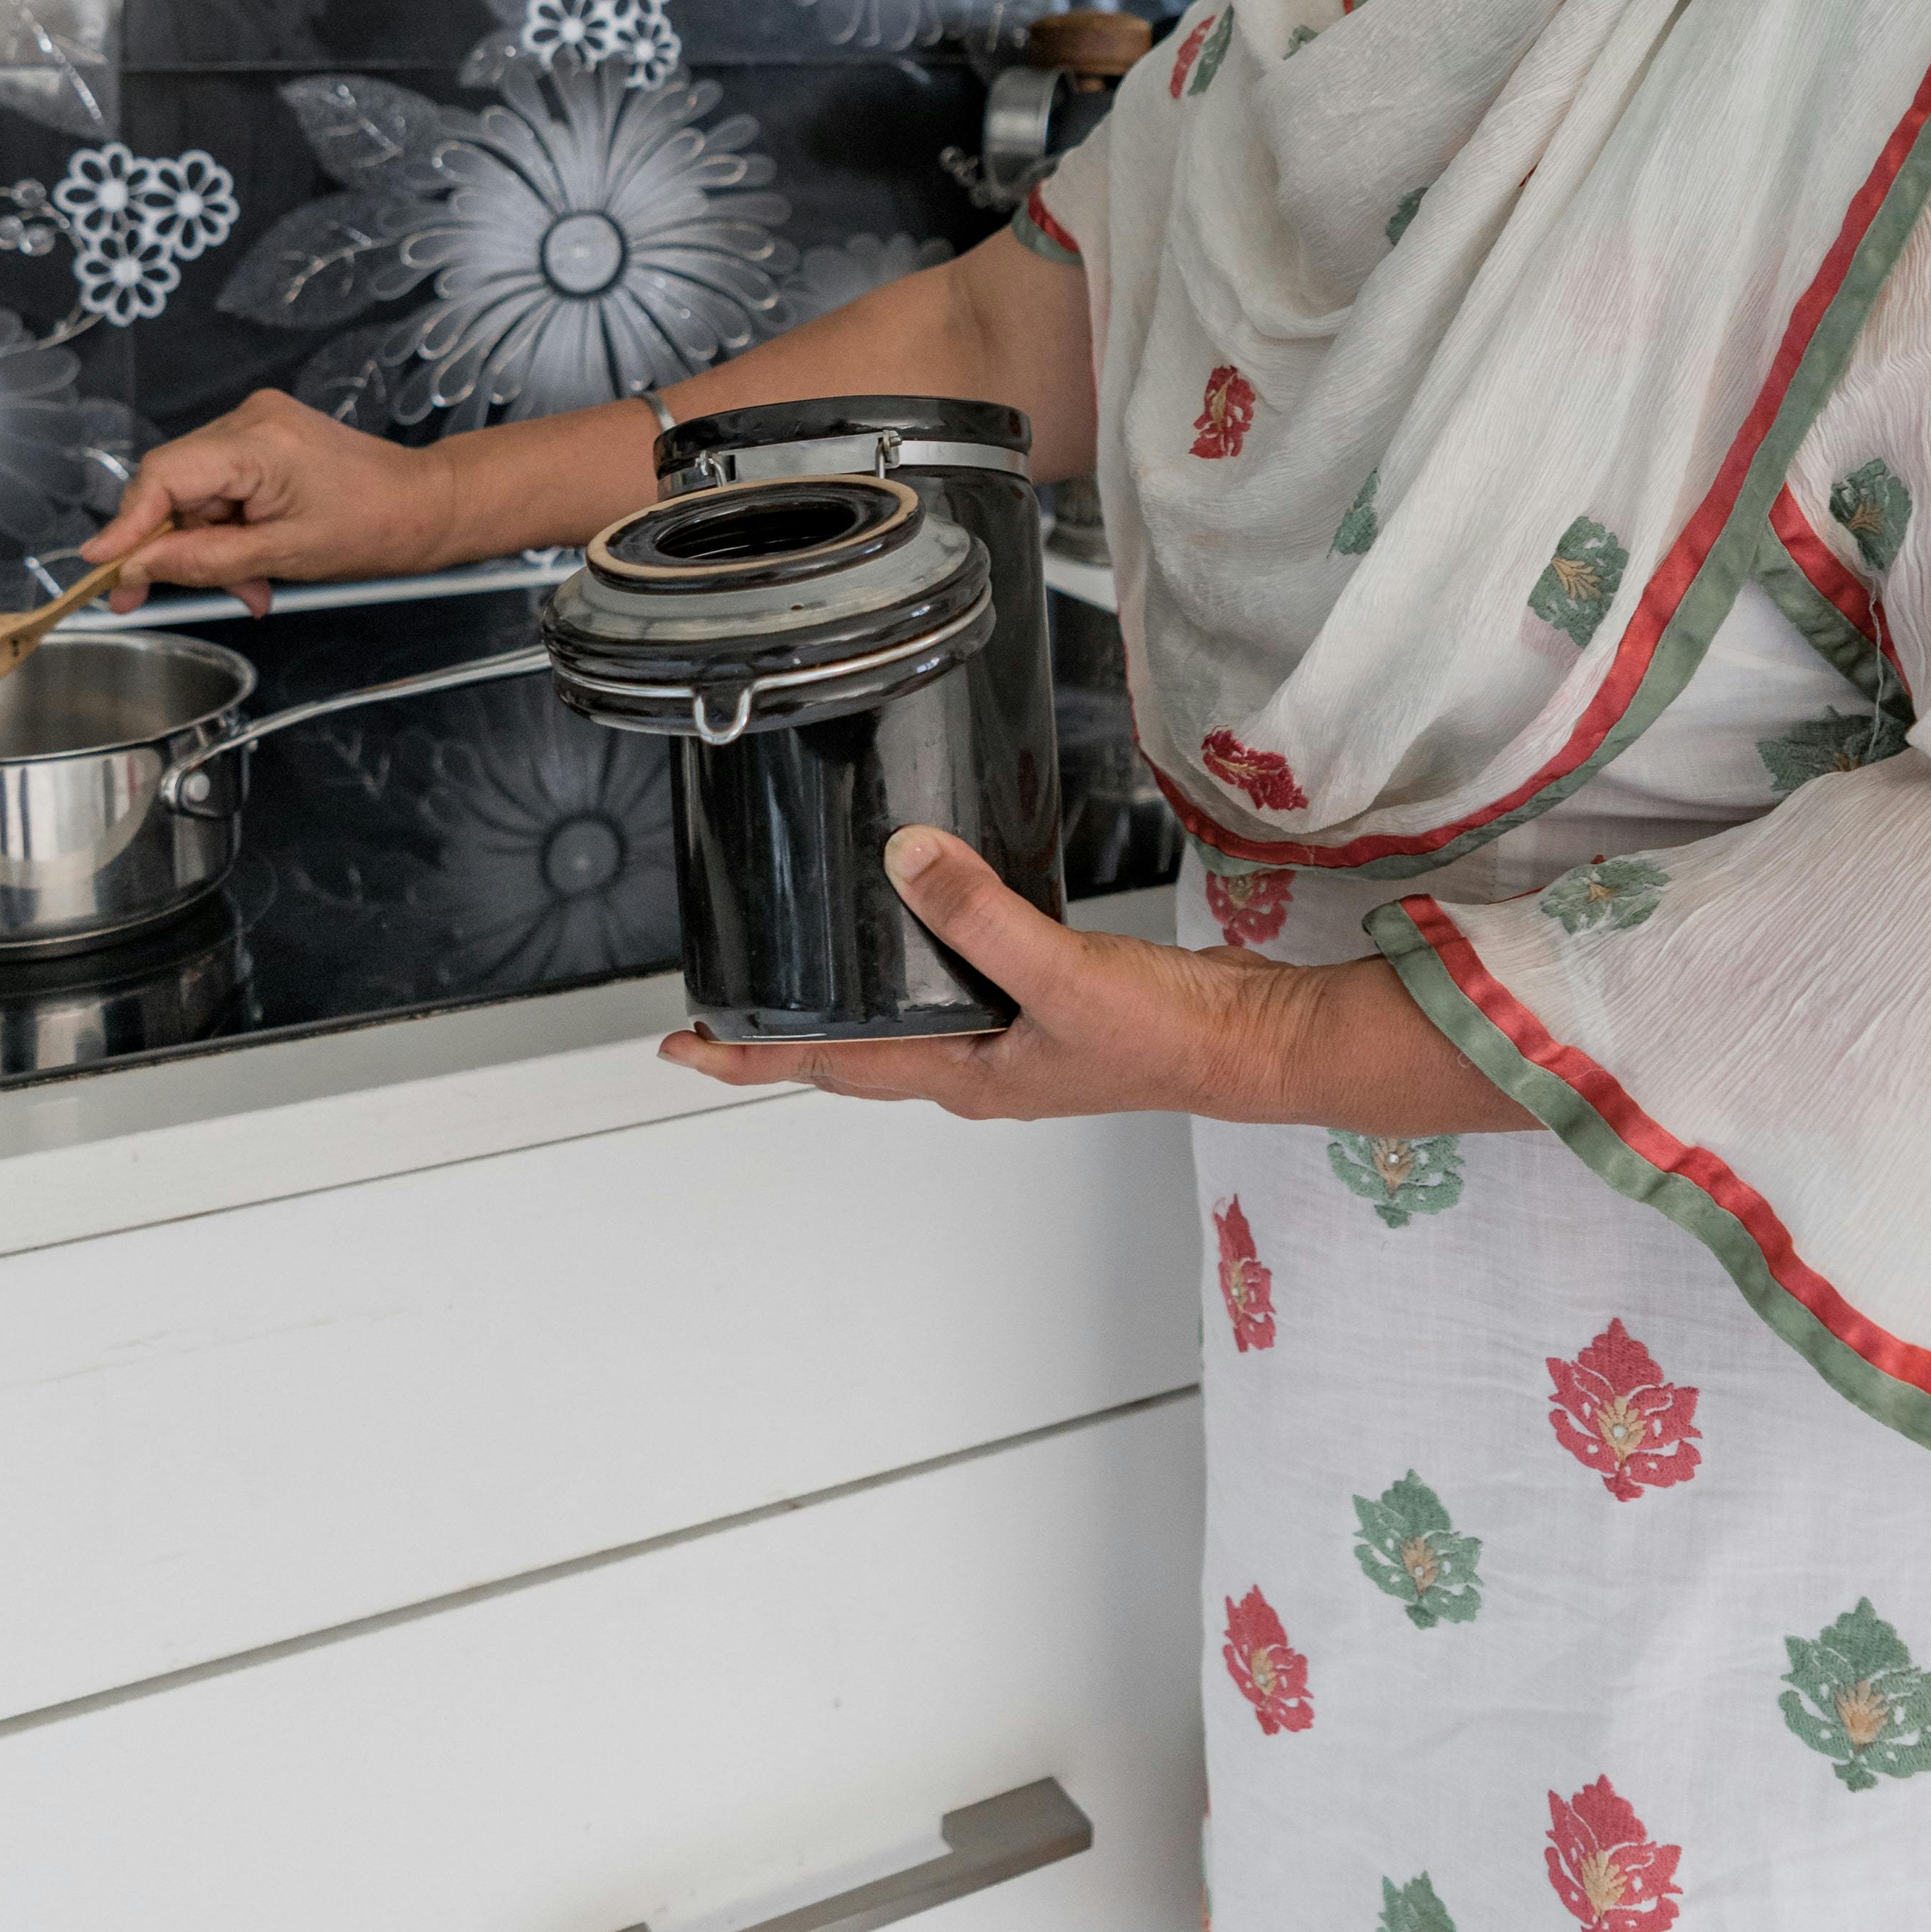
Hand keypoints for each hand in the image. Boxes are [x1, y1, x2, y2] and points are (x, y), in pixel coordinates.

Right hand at [81, 388, 456, 605]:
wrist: (426, 506)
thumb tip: (133, 567)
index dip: (126, 524)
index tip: (100, 567)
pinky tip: (253, 563)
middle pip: (172, 485)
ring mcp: (256, 425)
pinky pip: (220, 488)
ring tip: (248, 587)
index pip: (163, 476)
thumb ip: (201, 560)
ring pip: (194, 493)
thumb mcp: (281, 557)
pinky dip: (227, 530)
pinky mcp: (263, 439)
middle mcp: (250, 420)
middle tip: (159, 598)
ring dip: (206, 546)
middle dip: (174, 546)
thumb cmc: (373, 528)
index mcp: (257, 442)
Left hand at [660, 828, 1294, 1120]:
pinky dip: (916, 966)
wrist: (1249, 1042)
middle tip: (718, 1011)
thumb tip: (906, 857)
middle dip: (780, 1035)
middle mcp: (976, 1066)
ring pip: (901, 1023)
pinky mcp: (1045, 1009)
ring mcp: (1011, 1043)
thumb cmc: (1167, 1036)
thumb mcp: (1060, 971)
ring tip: (795, 969)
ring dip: (843, 1005)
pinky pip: (954, 991)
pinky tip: (918, 931)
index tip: (681, 1046)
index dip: (750, 1056)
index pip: (830, 1065)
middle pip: (852, 1053)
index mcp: (965, 1074)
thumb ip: (979, 916)